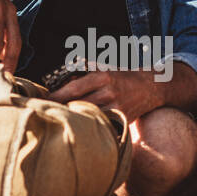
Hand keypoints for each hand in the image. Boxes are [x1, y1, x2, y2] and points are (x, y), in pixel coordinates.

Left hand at [47, 68, 164, 121]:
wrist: (151, 87)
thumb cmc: (123, 76)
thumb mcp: (104, 68)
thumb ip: (84, 70)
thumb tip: (60, 78)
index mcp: (103, 77)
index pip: (74, 88)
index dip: (57, 96)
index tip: (45, 99)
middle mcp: (109, 92)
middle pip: (79, 104)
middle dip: (63, 109)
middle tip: (48, 112)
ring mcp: (117, 107)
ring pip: (89, 117)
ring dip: (75, 119)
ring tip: (61, 120)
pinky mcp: (122, 119)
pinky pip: (102, 125)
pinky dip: (91, 126)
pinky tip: (82, 127)